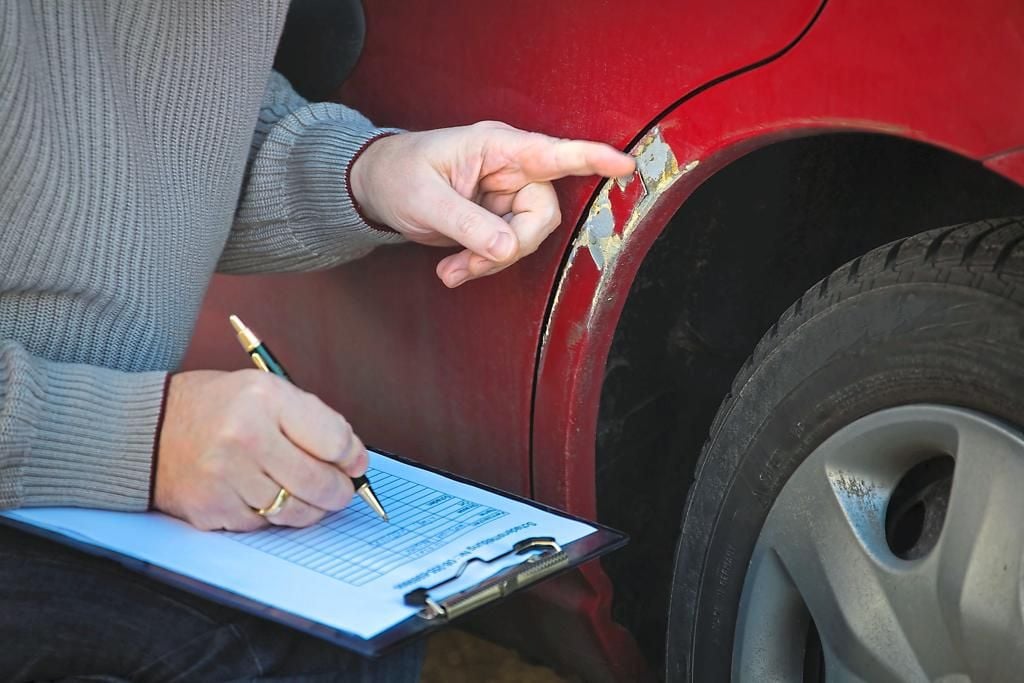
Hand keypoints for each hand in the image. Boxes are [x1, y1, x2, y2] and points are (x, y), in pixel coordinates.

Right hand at [153, 370, 367, 530]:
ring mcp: (226, 475)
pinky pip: (263, 525)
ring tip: (306, 495)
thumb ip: (311, 421)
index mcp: (265, 398)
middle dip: (339, 492)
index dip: (352, 457)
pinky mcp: (211, 507)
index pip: (334, 440)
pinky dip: (271, 516)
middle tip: (341, 491)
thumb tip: (353, 460)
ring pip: (295, 510)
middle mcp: (245, 436)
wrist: (145, 430)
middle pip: (319, 482)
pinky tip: (262, 496)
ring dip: (309, 508)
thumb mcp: (265, 391)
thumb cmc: (215, 408)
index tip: (354, 463)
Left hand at [350, 121, 635, 287]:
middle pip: (542, 214)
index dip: (591, 159)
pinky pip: (507, 249)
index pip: (553, 152)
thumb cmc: (398, 175)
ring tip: (451, 270)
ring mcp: (506, 196)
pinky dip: (483, 265)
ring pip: (526, 238)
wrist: (376, 188)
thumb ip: (467, 224)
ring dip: (490, 262)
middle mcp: (510, 169)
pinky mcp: (498, 219)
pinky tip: (453, 270)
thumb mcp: (426, 200)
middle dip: (511, 246)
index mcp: (496, 147)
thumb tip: (507, 249)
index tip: (625, 164)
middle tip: (471, 263)